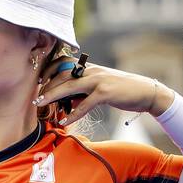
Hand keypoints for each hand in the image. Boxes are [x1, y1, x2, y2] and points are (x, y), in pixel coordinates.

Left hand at [34, 58, 173, 124]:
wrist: (146, 92)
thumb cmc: (120, 91)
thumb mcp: (98, 88)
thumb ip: (82, 92)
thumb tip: (66, 102)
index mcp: (89, 67)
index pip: (63, 63)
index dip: (49, 70)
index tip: (39, 81)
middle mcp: (91, 71)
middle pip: (61, 75)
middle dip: (46, 86)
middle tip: (36, 98)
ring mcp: (98, 80)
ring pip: (68, 86)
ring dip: (52, 96)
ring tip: (41, 104)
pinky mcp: (105, 92)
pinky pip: (84, 104)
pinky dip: (73, 113)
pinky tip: (65, 120)